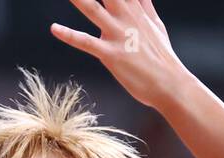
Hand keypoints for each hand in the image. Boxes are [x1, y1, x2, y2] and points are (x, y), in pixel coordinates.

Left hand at [52, 0, 191, 112]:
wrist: (170, 83)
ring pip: (92, 8)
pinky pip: (86, 42)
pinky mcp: (111, 54)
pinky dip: (69, 35)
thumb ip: (145, 6)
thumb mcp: (155, 25)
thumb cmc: (161, 56)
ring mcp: (118, 34)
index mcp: (135, 8)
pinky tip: (54, 28)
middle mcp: (126, 16)